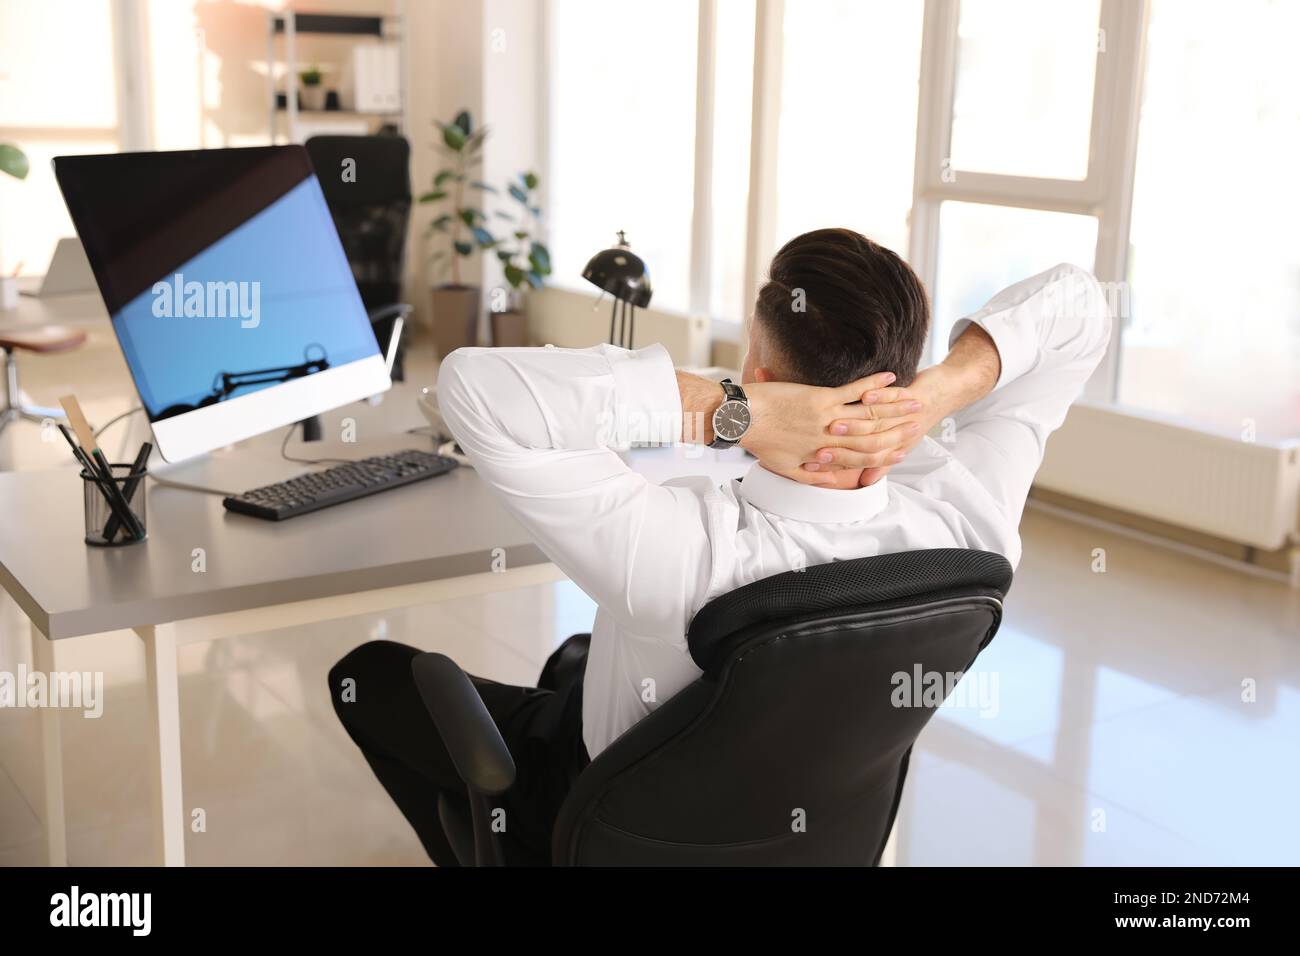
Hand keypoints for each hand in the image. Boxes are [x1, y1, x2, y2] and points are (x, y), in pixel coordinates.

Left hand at [740, 372, 925, 485]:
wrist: (740, 419)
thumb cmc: (759, 441)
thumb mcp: (786, 468)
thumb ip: (810, 476)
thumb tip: (827, 480)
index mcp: (825, 455)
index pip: (863, 458)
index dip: (886, 455)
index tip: (902, 450)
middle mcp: (831, 439)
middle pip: (874, 437)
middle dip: (899, 429)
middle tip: (919, 421)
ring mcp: (828, 418)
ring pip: (870, 415)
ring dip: (895, 407)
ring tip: (913, 399)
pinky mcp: (820, 399)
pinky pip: (854, 391)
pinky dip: (873, 385)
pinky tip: (889, 378)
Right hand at [807, 365, 955, 485]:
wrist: (944, 394)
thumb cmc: (915, 419)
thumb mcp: (899, 445)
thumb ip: (878, 464)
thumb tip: (864, 483)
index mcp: (891, 448)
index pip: (860, 459)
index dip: (837, 462)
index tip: (815, 463)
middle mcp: (898, 436)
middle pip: (867, 443)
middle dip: (841, 447)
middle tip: (820, 448)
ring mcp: (904, 417)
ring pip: (879, 421)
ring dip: (857, 425)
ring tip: (837, 423)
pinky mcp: (912, 396)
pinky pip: (894, 396)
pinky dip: (879, 395)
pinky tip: (865, 395)